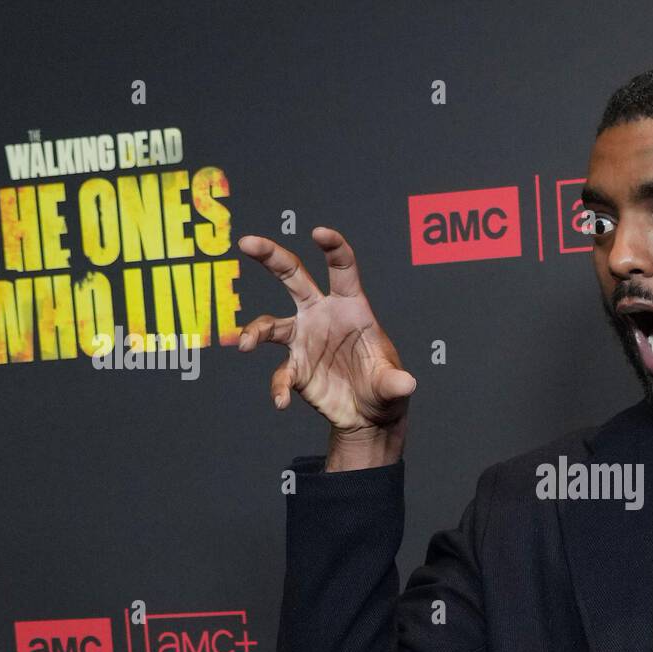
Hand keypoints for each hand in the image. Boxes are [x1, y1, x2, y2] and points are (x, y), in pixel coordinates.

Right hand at [238, 227, 416, 437]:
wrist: (368, 417)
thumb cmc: (383, 388)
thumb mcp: (393, 385)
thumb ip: (395, 383)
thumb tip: (406, 384)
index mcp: (352, 307)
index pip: (342, 269)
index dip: (332, 247)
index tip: (319, 233)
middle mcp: (322, 316)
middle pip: (293, 277)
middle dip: (271, 256)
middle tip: (247, 242)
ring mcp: (304, 340)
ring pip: (271, 323)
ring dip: (255, 331)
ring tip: (246, 344)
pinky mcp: (295, 368)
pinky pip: (279, 373)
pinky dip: (278, 387)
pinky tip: (282, 402)